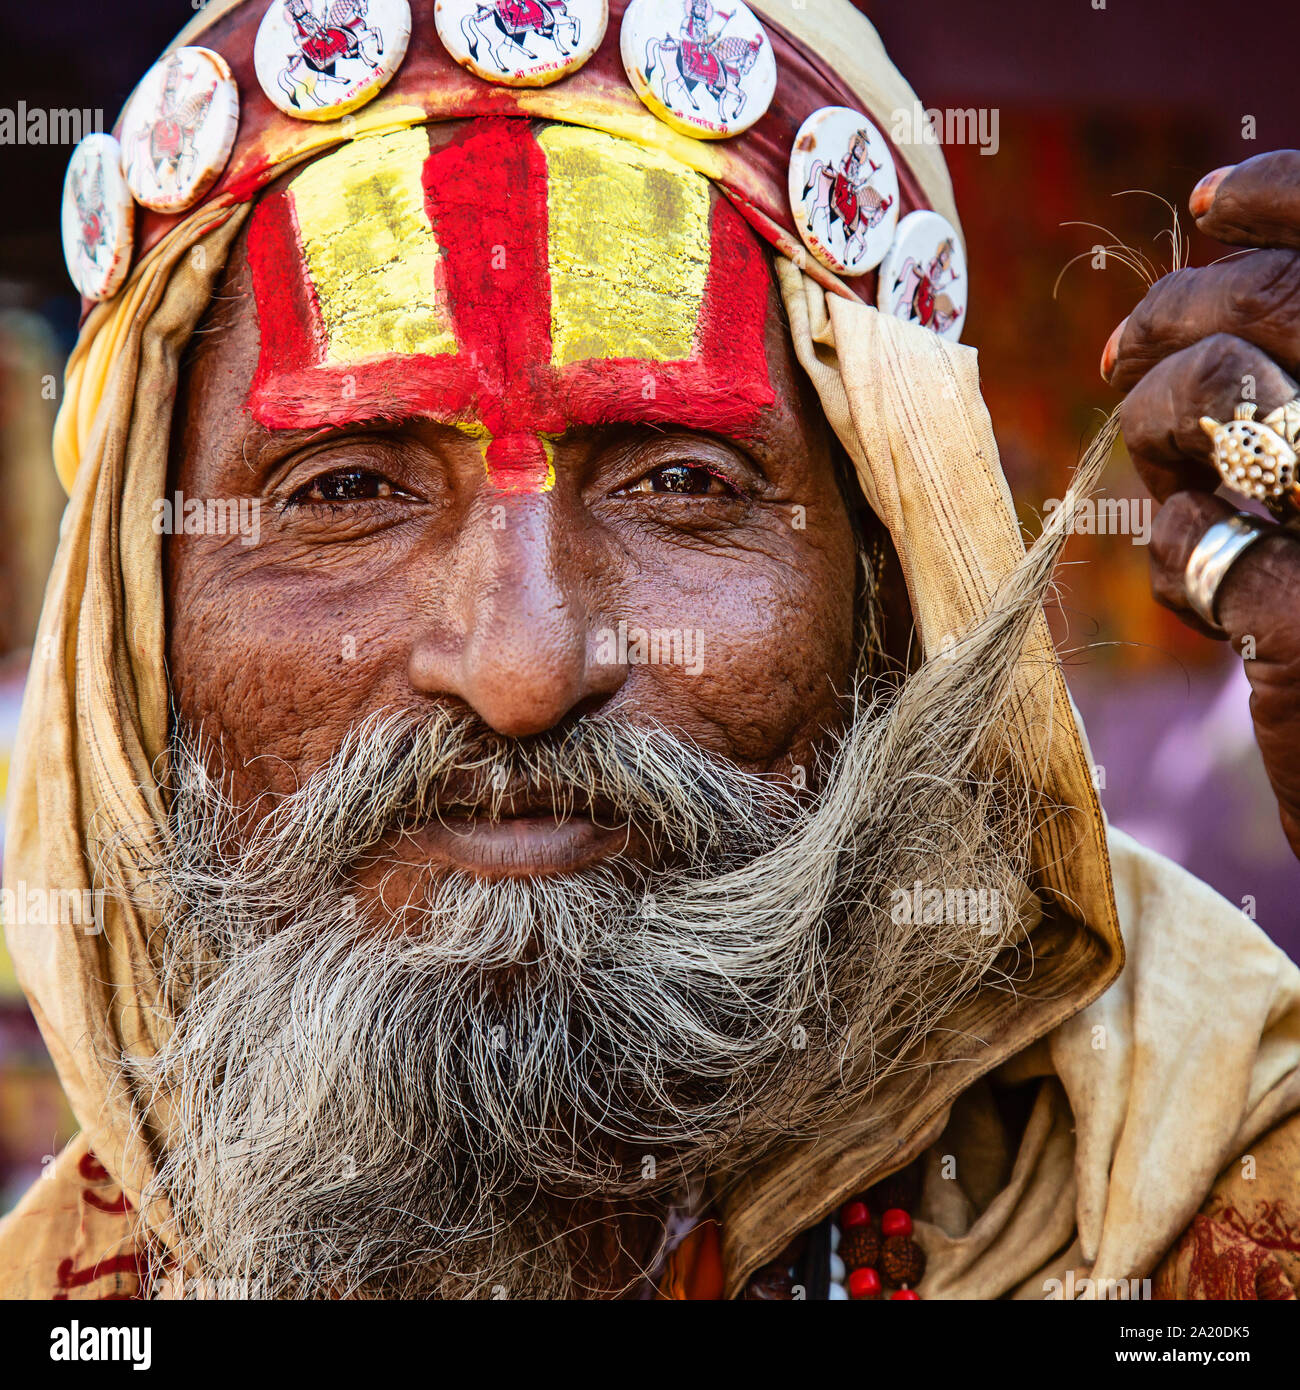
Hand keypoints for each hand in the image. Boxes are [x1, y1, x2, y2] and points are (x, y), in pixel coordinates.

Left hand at [1102, 151, 1299, 860]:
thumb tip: (1218, 295)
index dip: (1286, 199)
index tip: (1212, 205)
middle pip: (1279, 305)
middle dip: (1176, 313)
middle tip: (1120, 358)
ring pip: (1222, 392)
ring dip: (1155, 424)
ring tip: (1162, 475)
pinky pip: (1193, 538)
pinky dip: (1172, 554)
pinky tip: (1207, 594)